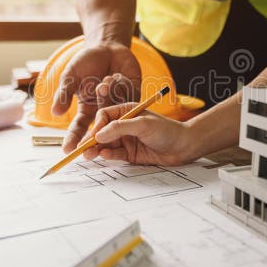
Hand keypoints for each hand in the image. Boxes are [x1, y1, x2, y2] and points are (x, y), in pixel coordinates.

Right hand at [52, 42, 140, 151]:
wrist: (108, 46)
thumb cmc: (87, 61)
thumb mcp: (71, 75)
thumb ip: (64, 93)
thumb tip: (55, 112)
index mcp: (86, 108)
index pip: (79, 128)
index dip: (73, 139)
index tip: (68, 150)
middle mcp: (103, 110)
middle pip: (100, 128)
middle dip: (96, 136)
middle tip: (94, 142)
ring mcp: (118, 105)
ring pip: (114, 110)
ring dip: (109, 95)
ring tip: (105, 80)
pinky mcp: (133, 96)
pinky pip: (128, 98)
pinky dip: (121, 86)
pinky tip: (117, 75)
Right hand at [81, 103, 195, 165]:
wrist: (183, 146)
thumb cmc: (166, 130)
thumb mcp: (143, 125)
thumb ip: (120, 128)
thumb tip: (98, 135)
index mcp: (126, 111)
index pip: (104, 116)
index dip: (97, 126)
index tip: (93, 136)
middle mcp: (124, 124)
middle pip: (102, 131)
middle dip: (91, 140)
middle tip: (82, 149)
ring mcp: (126, 139)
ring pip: (106, 144)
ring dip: (96, 149)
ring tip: (88, 156)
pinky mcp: (130, 153)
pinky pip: (114, 154)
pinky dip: (108, 155)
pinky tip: (105, 155)